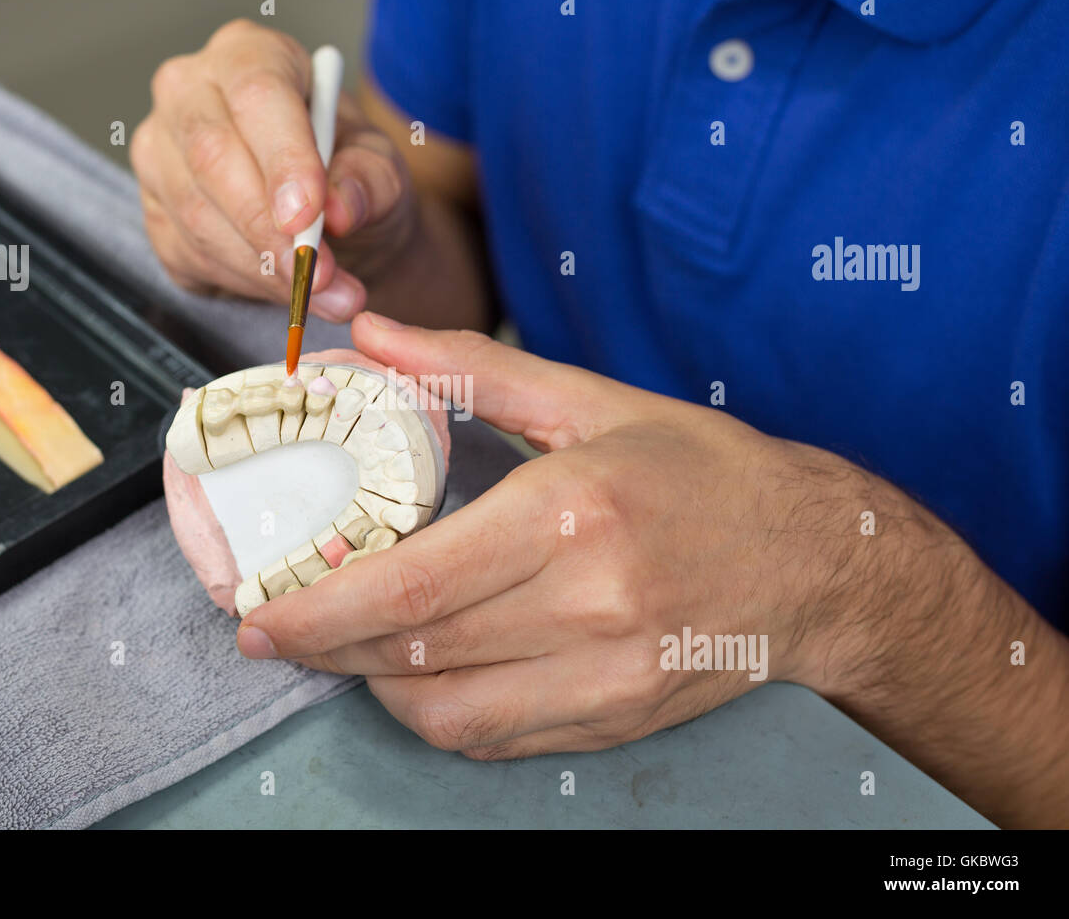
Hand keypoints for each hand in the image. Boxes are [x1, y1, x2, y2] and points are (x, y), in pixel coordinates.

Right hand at [131, 20, 417, 321]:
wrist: (326, 220)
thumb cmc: (348, 174)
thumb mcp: (380, 169)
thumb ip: (369, 182)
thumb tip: (338, 209)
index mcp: (250, 56)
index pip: (257, 95)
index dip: (283, 158)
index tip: (310, 215)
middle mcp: (189, 92)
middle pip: (212, 156)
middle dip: (267, 228)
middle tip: (315, 274)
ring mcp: (160, 152)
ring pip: (196, 216)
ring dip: (261, 269)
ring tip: (318, 293)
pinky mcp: (153, 211)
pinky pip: (189, 255)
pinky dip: (242, 284)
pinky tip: (281, 288)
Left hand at [234, 313, 939, 758]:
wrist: (815, 560)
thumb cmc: (704, 473)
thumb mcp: (591, 401)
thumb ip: (470, 370)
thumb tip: (375, 339)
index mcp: (570, 515)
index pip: (409, 588)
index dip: (319, 610)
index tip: (261, 613)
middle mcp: (588, 606)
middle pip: (413, 654)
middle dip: (323, 648)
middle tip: (276, 630)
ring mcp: (606, 674)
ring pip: (446, 711)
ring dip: (374, 686)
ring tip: (347, 647)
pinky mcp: (616, 716)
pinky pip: (496, 736)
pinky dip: (438, 712)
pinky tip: (421, 673)